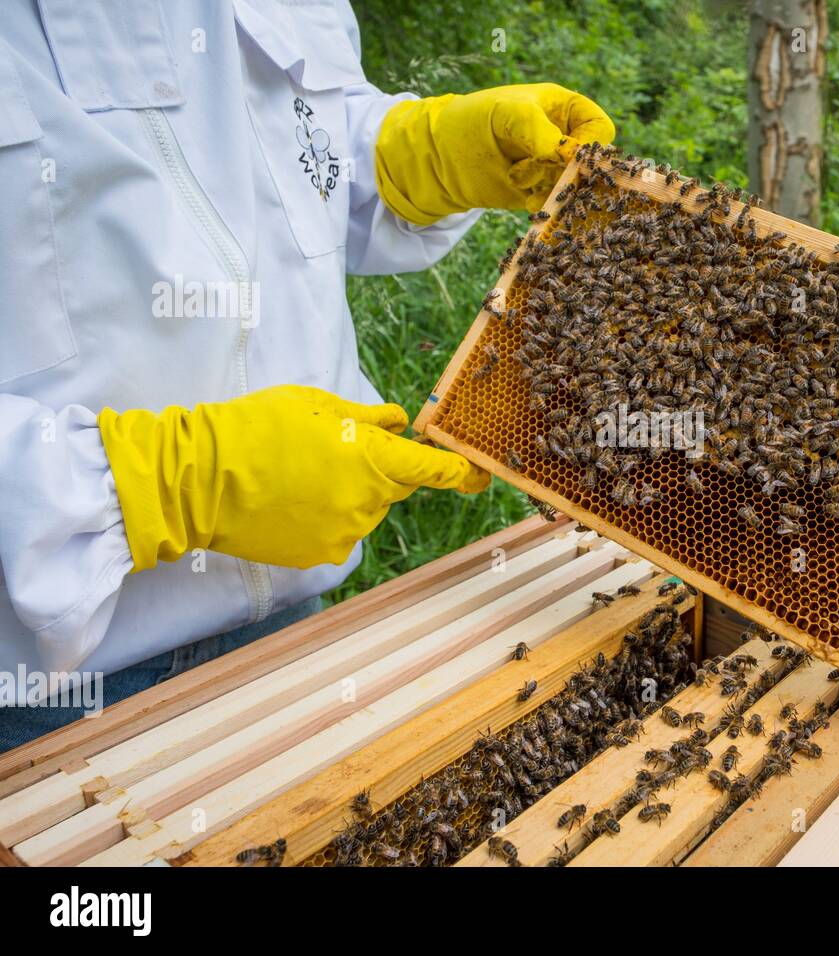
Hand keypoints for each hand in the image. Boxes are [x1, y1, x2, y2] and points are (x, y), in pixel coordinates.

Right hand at [98, 385, 489, 570]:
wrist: (197, 480)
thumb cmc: (255, 428)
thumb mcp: (315, 405)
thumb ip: (366, 418)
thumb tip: (398, 422)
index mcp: (373, 460)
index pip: (434, 471)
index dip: (461, 473)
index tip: (477, 475)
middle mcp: (368, 503)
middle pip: (393, 487)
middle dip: (376, 470)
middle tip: (329, 452)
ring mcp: (345, 534)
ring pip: (362, 510)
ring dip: (346, 494)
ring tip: (296, 476)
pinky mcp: (321, 556)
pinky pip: (338, 532)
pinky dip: (323, 518)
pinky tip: (288, 502)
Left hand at [375, 82, 614, 223]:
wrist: (439, 156)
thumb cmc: (471, 121)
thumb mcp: (504, 113)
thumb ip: (537, 129)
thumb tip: (568, 155)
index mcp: (562, 108)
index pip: (599, 127)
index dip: (591, 143)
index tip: (569, 154)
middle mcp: (562, 139)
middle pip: (591, 163)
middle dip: (568, 170)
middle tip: (538, 168)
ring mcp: (552, 169)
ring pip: (576, 187)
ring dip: (552, 187)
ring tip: (518, 176)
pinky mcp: (539, 193)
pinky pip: (557, 205)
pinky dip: (546, 205)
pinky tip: (524, 197)